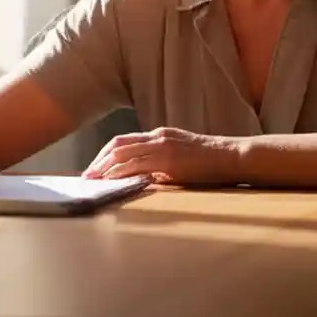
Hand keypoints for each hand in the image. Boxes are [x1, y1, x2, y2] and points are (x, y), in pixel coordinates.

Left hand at [81, 127, 240, 185]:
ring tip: (92, 181)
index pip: (123, 141)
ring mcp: (162, 147)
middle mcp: (157, 137)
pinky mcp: (168, 161)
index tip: (94, 168)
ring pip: (123, 153)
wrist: (231, 156)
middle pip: (117, 145)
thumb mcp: (180, 156)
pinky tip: (111, 182)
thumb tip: (141, 177)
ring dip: (104, 168)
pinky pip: (137, 165)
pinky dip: (120, 173)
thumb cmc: (209, 161)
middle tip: (86, 176)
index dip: (104, 154)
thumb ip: (160, 162)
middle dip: (98, 161)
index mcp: (159, 135)